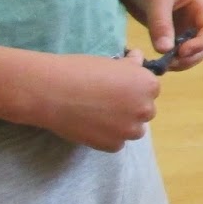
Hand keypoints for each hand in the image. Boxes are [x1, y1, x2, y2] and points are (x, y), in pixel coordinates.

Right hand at [39, 52, 161, 150]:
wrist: (52, 92)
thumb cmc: (81, 70)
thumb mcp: (111, 61)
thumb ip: (131, 64)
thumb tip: (138, 58)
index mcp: (149, 85)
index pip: (150, 90)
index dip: (134, 88)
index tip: (117, 87)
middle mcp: (145, 109)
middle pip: (145, 111)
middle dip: (131, 107)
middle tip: (106, 102)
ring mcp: (130, 130)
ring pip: (133, 129)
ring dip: (122, 124)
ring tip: (98, 115)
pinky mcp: (113, 145)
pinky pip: (116, 142)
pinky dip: (106, 136)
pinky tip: (90, 125)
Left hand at [110, 0, 202, 69]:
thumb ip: (161, 24)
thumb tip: (166, 51)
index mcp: (200, 3)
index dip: (201, 44)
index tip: (181, 52)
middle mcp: (195, 15)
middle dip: (191, 56)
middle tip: (171, 63)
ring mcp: (181, 23)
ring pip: (191, 49)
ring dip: (182, 60)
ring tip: (164, 64)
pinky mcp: (166, 29)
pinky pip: (174, 48)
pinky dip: (169, 57)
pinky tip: (157, 60)